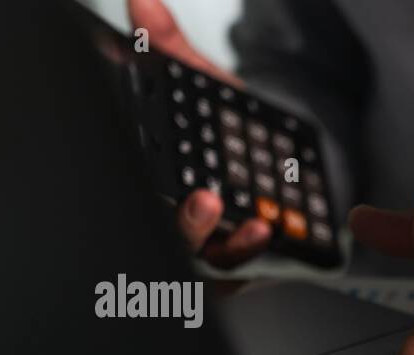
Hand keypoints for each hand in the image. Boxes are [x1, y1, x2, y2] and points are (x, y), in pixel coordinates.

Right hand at [128, 0, 270, 266]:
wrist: (269, 147)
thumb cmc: (222, 127)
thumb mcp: (196, 84)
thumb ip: (166, 48)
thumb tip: (144, 4)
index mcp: (156, 187)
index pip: (144, 201)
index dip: (156, 205)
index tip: (176, 188)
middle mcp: (177, 224)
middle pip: (174, 242)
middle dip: (187, 227)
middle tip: (206, 202)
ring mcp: (208, 248)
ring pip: (209, 264)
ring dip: (230, 247)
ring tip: (253, 225)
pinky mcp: (242, 260)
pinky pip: (244, 269)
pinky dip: (255, 254)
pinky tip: (269, 232)